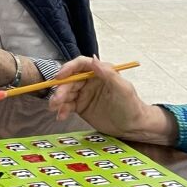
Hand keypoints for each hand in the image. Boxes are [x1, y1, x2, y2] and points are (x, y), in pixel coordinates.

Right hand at [48, 56, 173, 144]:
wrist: (132, 127)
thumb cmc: (131, 106)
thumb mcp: (122, 89)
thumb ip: (108, 73)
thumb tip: (93, 59)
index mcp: (100, 72)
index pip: (80, 65)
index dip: (68, 68)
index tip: (59, 76)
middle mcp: (90, 81)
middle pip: (70, 80)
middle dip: (61, 89)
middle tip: (57, 100)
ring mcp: (84, 94)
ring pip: (66, 93)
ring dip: (58, 100)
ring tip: (54, 109)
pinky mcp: (80, 107)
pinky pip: (67, 106)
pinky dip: (62, 110)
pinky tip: (61, 116)